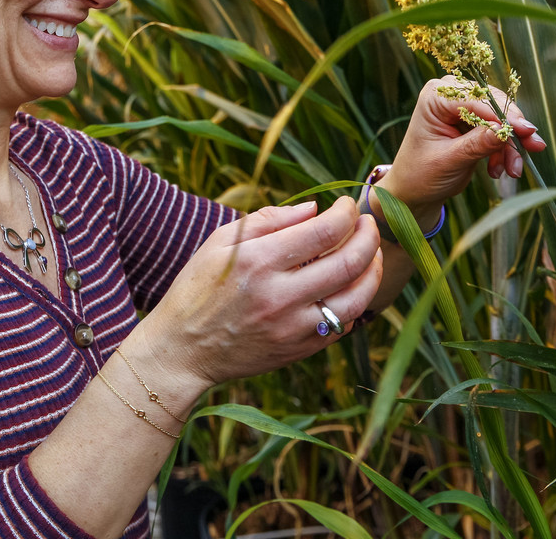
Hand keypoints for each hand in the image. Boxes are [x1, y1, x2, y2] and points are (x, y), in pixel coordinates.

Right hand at [131, 198, 382, 392]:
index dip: (346, 213)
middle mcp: (279, 296)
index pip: (324, 231)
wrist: (182, 349)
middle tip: (369, 225)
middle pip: (349, 263)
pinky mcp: (299, 350)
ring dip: (373, 272)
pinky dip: (355, 303)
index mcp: (258, 261)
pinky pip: (343, 325)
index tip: (347, 205)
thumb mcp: (220, 242)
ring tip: (371, 255)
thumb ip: (269, 220)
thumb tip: (314, 208)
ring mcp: (292, 328)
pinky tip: (349, 287)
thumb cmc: (198, 288)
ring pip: (356, 299)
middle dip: (369, 237)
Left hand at [383, 76, 547, 216]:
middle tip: (534, 147)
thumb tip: (506, 130)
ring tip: (513, 171)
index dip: (503, 115)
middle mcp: (450, 96)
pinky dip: (505, 151)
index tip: (525, 131)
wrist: (414, 192)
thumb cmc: (421, 175)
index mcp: (435, 97)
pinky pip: (500, 132)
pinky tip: (499, 170)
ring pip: (501, 119)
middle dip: (513, 130)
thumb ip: (477, 144)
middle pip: (494, 104)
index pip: (476, 99)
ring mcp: (463, 108)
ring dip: (511, 146)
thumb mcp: (449, 161)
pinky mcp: (474, 123)